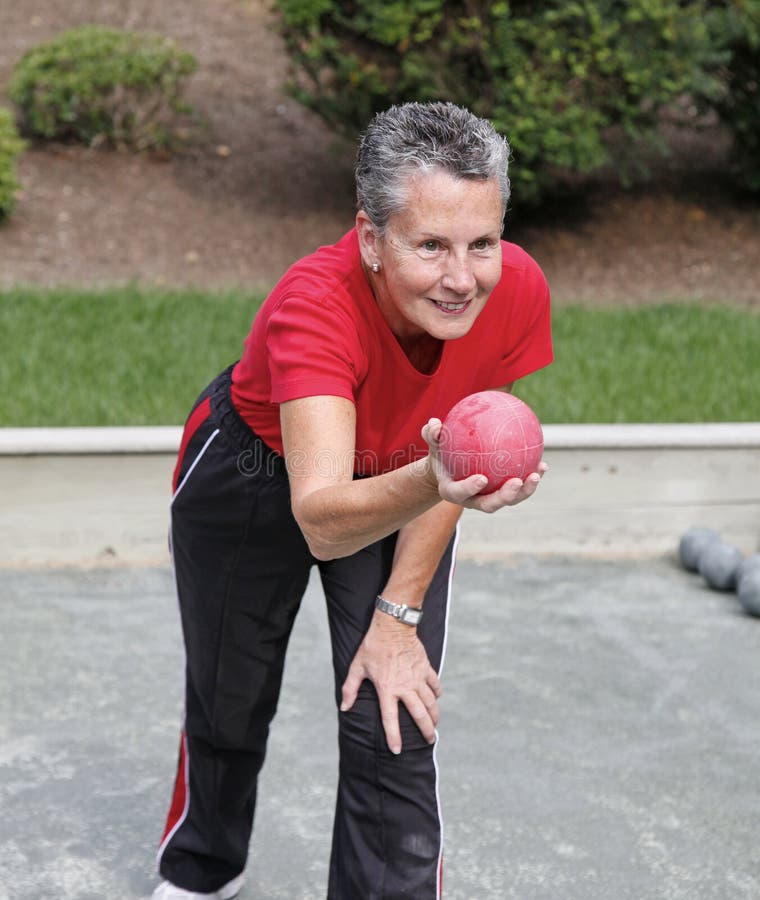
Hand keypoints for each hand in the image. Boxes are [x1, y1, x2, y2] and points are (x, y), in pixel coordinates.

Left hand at [340, 611, 441, 753]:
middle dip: (427, 731)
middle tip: (431, 740)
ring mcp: (418, 678)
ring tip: (434, 725)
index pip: (390, 719)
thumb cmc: (373, 646)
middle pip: (420, 715)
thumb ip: (350, 689)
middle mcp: (405, 686)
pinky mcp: (426, 668)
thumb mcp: (357, 667)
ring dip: (434, 716)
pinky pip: (435, 685)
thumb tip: (344, 708)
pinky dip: (437, 694)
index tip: (397, 751)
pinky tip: (436, 699)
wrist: (392, 625)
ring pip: (431, 703)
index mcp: (387, 689)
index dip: (394, 736)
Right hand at [422, 417, 547, 512]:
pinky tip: (543, 465)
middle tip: (516, 482)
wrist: (449, 468)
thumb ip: (432, 434)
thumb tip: (435, 423)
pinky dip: (531, 478)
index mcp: (453, 491)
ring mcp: (489, 499)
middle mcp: (472, 500)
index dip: (470, 488)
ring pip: (509, 500)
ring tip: (537, 474)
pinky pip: (519, 487)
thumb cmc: (441, 453)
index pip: (460, 493)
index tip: (481, 478)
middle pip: (490, 505)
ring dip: (525, 491)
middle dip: (505, 497)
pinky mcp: (503, 494)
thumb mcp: (433, 443)